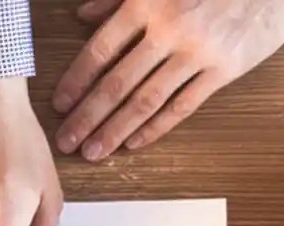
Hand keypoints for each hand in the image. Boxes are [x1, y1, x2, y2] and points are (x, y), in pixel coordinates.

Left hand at [54, 0, 283, 159]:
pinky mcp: (224, 69)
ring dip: (115, 130)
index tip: (59, 105)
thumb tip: (84, 16)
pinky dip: (156, 128)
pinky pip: (183, 106)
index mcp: (146, 2)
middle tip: (66, 141)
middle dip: (87, 116)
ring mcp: (197, 52)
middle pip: (117, 82)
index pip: (100, 50)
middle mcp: (168, 29)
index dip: (76, 81)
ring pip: (146, 100)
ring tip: (94, 151)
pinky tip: (135, 143)